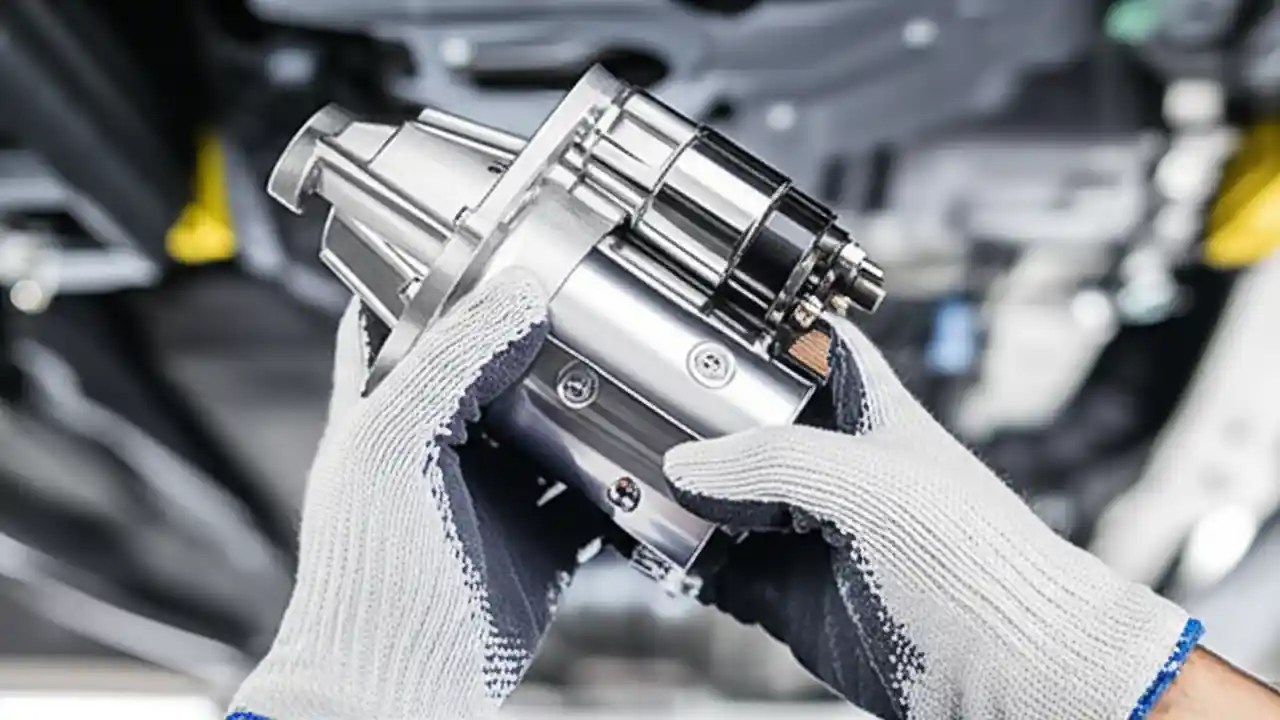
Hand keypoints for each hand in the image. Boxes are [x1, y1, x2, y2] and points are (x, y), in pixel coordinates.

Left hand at [229, 270, 605, 718]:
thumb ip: (449, 365)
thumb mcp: (393, 447)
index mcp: (387, 412)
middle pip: (495, 369)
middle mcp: (439, 448)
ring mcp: (489, 498)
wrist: (394, 692)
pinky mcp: (533, 546)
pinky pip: (585, 501)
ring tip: (627, 374)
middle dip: (540, 339)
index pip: (407, 319)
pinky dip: (615, 483)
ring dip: (586, 410)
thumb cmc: (363, 583)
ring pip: (549, 432)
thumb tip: (515, 296)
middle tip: (590, 303)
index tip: (497, 241)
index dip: (444, 278)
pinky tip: (640, 464)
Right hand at [664, 318, 1200, 718]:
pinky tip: (661, 551)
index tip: (695, 314)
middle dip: (692, 420)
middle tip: (637, 414)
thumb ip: (776, 464)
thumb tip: (688, 463)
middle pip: (744, 424)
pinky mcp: (789, 595)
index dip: (758, 324)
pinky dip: (685, 561)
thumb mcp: (876, 491)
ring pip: (721, 499)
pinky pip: (720, 569)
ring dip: (678, 496)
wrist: (1010, 680)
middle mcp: (831, 468)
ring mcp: (807, 533)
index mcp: (866, 415)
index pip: (807, 343)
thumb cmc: (983, 570)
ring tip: (631, 484)